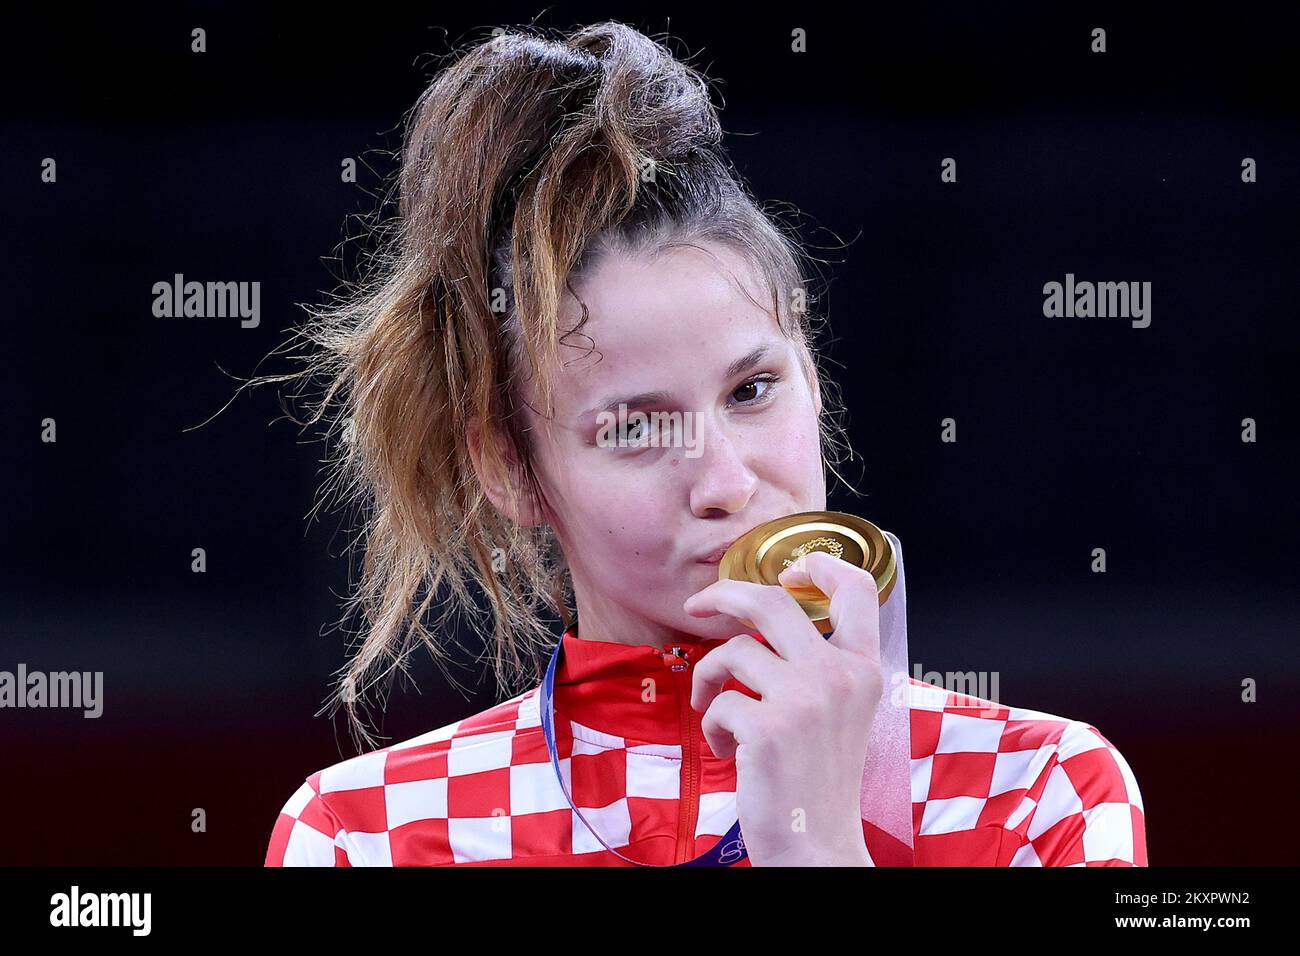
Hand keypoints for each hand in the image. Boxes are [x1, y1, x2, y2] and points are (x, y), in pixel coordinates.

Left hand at [681, 550, 883, 865]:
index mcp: (863, 669)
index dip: (822, 564)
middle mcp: (838, 676)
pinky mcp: (765, 727)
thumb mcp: (840, 713)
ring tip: (716, 714)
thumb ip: (818, 667)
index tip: (791, 569)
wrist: (817, 845)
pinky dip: (712, 727)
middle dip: (723, 594)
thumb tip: (764, 625)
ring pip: (732, 653)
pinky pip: (717, 703)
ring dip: (710, 680)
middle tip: (697, 605)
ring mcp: (803, 699)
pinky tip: (728, 754)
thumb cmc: (818, 781)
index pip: (857, 590)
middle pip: (770, 601)